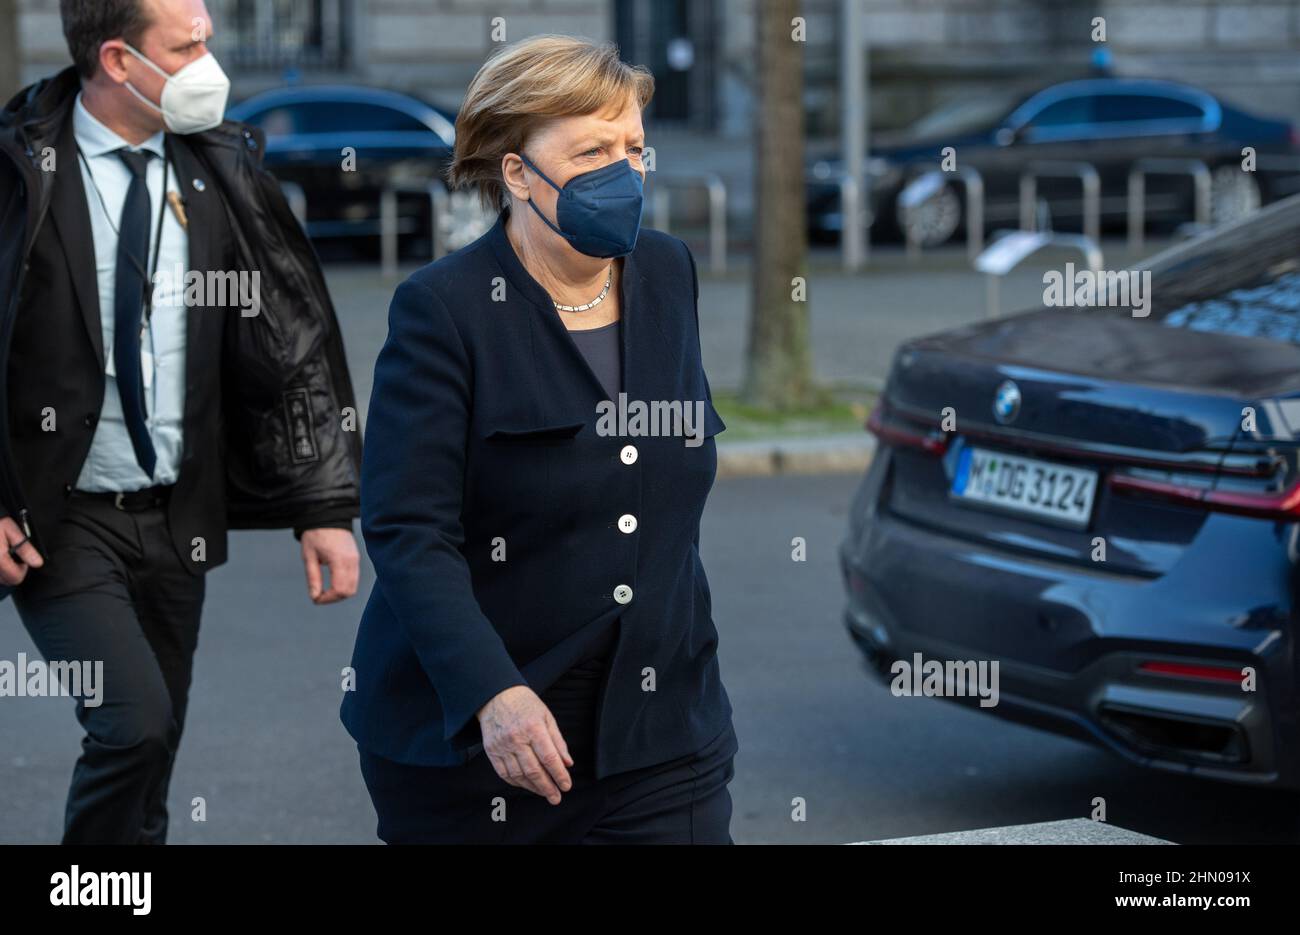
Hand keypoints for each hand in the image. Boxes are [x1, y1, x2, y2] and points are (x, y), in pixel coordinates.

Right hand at [0, 516, 42, 586]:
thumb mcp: (12, 530)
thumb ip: (25, 548)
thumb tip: (37, 562)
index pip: (15, 578)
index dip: (23, 570)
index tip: (23, 560)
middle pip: (6, 580)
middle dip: (13, 571)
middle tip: (14, 556)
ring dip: (4, 571)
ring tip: (6, 555)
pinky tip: (0, 556)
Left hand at [300, 528, 359, 603]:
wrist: (327, 516)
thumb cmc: (315, 534)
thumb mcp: (309, 556)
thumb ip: (313, 578)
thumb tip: (315, 597)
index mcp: (339, 560)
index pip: (339, 589)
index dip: (327, 599)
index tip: (316, 599)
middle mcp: (352, 561)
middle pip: (349, 591)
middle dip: (334, 598)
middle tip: (319, 597)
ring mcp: (356, 559)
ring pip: (353, 587)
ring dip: (339, 594)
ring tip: (325, 591)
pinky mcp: (356, 558)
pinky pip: (354, 579)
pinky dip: (344, 586)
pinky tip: (332, 584)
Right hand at [477, 685, 573, 803]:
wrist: (496, 695)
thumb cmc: (525, 705)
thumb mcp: (547, 717)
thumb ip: (558, 741)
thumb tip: (567, 763)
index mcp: (533, 728)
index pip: (549, 758)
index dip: (559, 775)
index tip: (566, 786)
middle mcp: (516, 738)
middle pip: (534, 770)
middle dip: (547, 787)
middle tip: (556, 797)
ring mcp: (502, 746)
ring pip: (519, 775)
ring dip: (533, 787)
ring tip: (544, 792)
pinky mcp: (491, 751)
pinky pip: (504, 773)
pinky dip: (517, 783)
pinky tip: (526, 785)